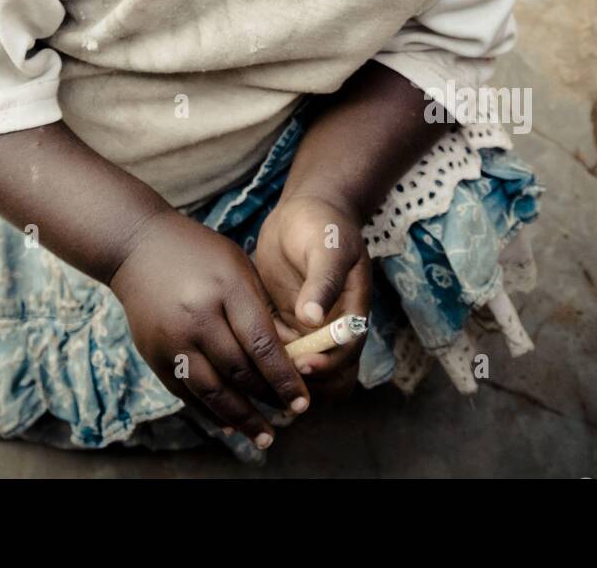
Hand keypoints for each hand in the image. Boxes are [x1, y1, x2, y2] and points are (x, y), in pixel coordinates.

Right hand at [109, 210, 311, 446]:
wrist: (138, 246)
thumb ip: (263, 311)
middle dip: (268, 398)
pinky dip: (211, 411)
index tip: (303, 400)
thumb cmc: (199, 252)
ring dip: (242, 418)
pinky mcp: (154, 354)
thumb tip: (290, 359)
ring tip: (264, 435)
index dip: (285, 378)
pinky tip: (231, 421)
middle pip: (239, 371)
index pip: (261, 344)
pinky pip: (187, 393)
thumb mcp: (239, 266)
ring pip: (212, 391)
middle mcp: (197, 316)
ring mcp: (172, 338)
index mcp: (225, 287)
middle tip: (291, 415)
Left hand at [254, 193, 370, 399]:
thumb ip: (323, 280)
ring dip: (282, 373)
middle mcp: (333, 330)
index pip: (346, 355)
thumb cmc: (323, 225)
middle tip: (275, 370)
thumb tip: (313, 318)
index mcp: (351, 314)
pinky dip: (265, 356)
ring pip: (301, 373)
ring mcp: (308, 330)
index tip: (301, 363)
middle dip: (306, 383)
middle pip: (329, 379)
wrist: (303, 212)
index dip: (327, 366)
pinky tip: (244, 339)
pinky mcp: (285, 325)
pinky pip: (277, 354)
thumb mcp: (328, 247)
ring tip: (255, 357)